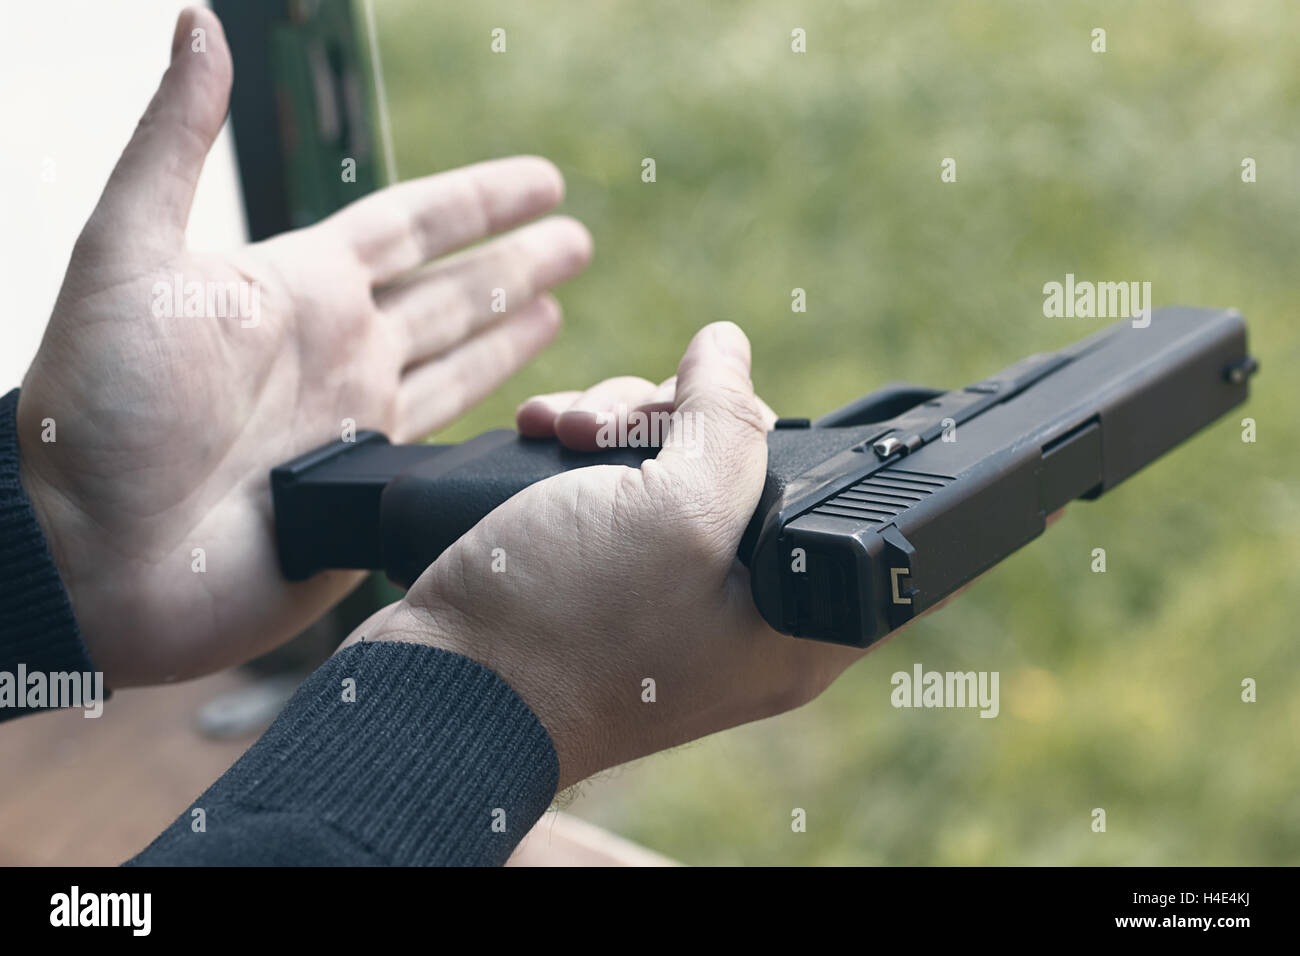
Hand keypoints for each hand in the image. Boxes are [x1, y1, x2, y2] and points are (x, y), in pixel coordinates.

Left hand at [16, 7, 591, 685]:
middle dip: (517, 262)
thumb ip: (174, 143)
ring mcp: (359, 426)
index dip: (480, 200)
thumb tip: (198, 23)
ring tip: (563, 307)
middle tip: (578, 239)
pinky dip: (496, 426)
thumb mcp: (126, 255)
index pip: (413, 226)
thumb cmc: (96, 409)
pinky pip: (450, 447)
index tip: (544, 178)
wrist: (93, 556)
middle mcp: (339, 352)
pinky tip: (531, 415)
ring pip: (460, 366)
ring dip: (514, 334)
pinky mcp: (371, 496)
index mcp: (298, 288)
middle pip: (452, 293)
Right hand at [350, 322, 879, 788]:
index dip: (794, 445)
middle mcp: (745, 611)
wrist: (441, 684)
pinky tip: (544, 431)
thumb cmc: (564, 626)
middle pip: (746, 464)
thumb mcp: (675, 514)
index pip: (845, 510)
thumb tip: (730, 347)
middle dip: (676, 418)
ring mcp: (674, 592)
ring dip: (619, 421)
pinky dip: (584, 450)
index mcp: (792, 623)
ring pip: (674, 459)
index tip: (728, 426)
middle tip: (618, 431)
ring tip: (565, 431)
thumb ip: (728, 423)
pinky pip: (622, 485)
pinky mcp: (615, 574)